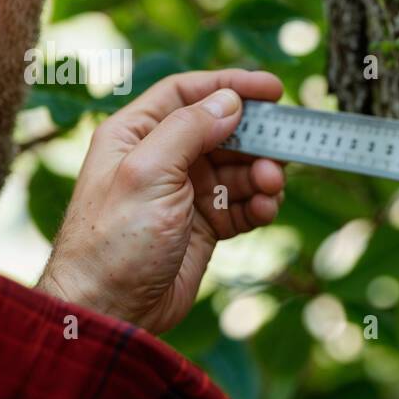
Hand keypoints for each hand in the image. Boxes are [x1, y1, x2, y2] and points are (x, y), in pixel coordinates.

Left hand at [37, 70, 286, 333]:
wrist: (111, 311)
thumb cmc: (114, 241)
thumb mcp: (148, 174)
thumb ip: (188, 130)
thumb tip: (229, 101)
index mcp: (136, 135)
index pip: (188, 94)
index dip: (230, 87)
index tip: (273, 89)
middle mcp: (161, 159)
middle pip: (222, 131)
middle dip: (256, 138)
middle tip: (286, 146)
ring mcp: (184, 194)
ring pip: (238, 169)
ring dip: (262, 175)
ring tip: (273, 187)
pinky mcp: (204, 227)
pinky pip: (242, 205)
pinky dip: (258, 205)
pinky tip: (265, 210)